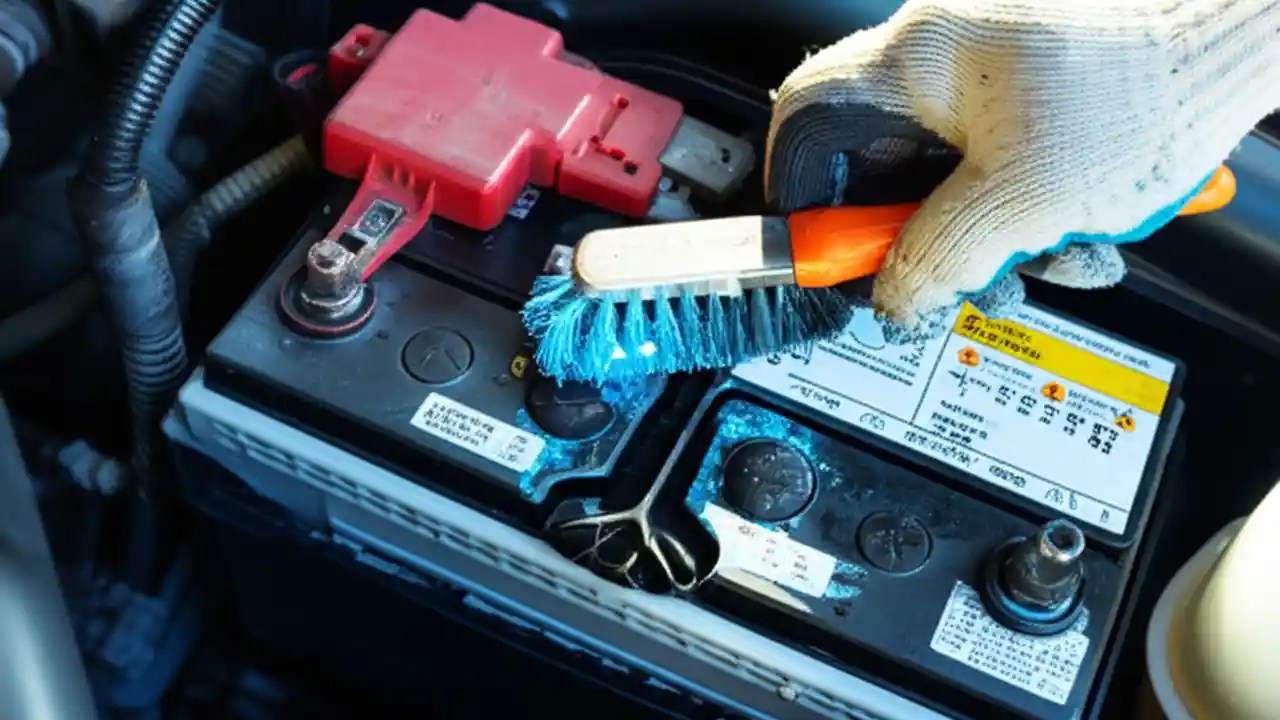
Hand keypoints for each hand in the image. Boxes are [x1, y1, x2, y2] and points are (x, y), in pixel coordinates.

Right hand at [766, 0, 1277, 336]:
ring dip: (992, 238)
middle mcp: (944, 56)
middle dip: (922, 240)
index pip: (805, 125)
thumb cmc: (1149, 89)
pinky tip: (1076, 230)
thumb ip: (937, 260)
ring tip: (1049, 256)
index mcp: (917, 61)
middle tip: (951, 279)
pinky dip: (1029, 211)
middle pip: (883, 167)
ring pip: (949, 178)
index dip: (801, 199)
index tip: (825, 253)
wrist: (1243, 40)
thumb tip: (892, 300)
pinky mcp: (1035, 90)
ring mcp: (991, 71)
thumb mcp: (1021, 203)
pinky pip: (1000, 166)